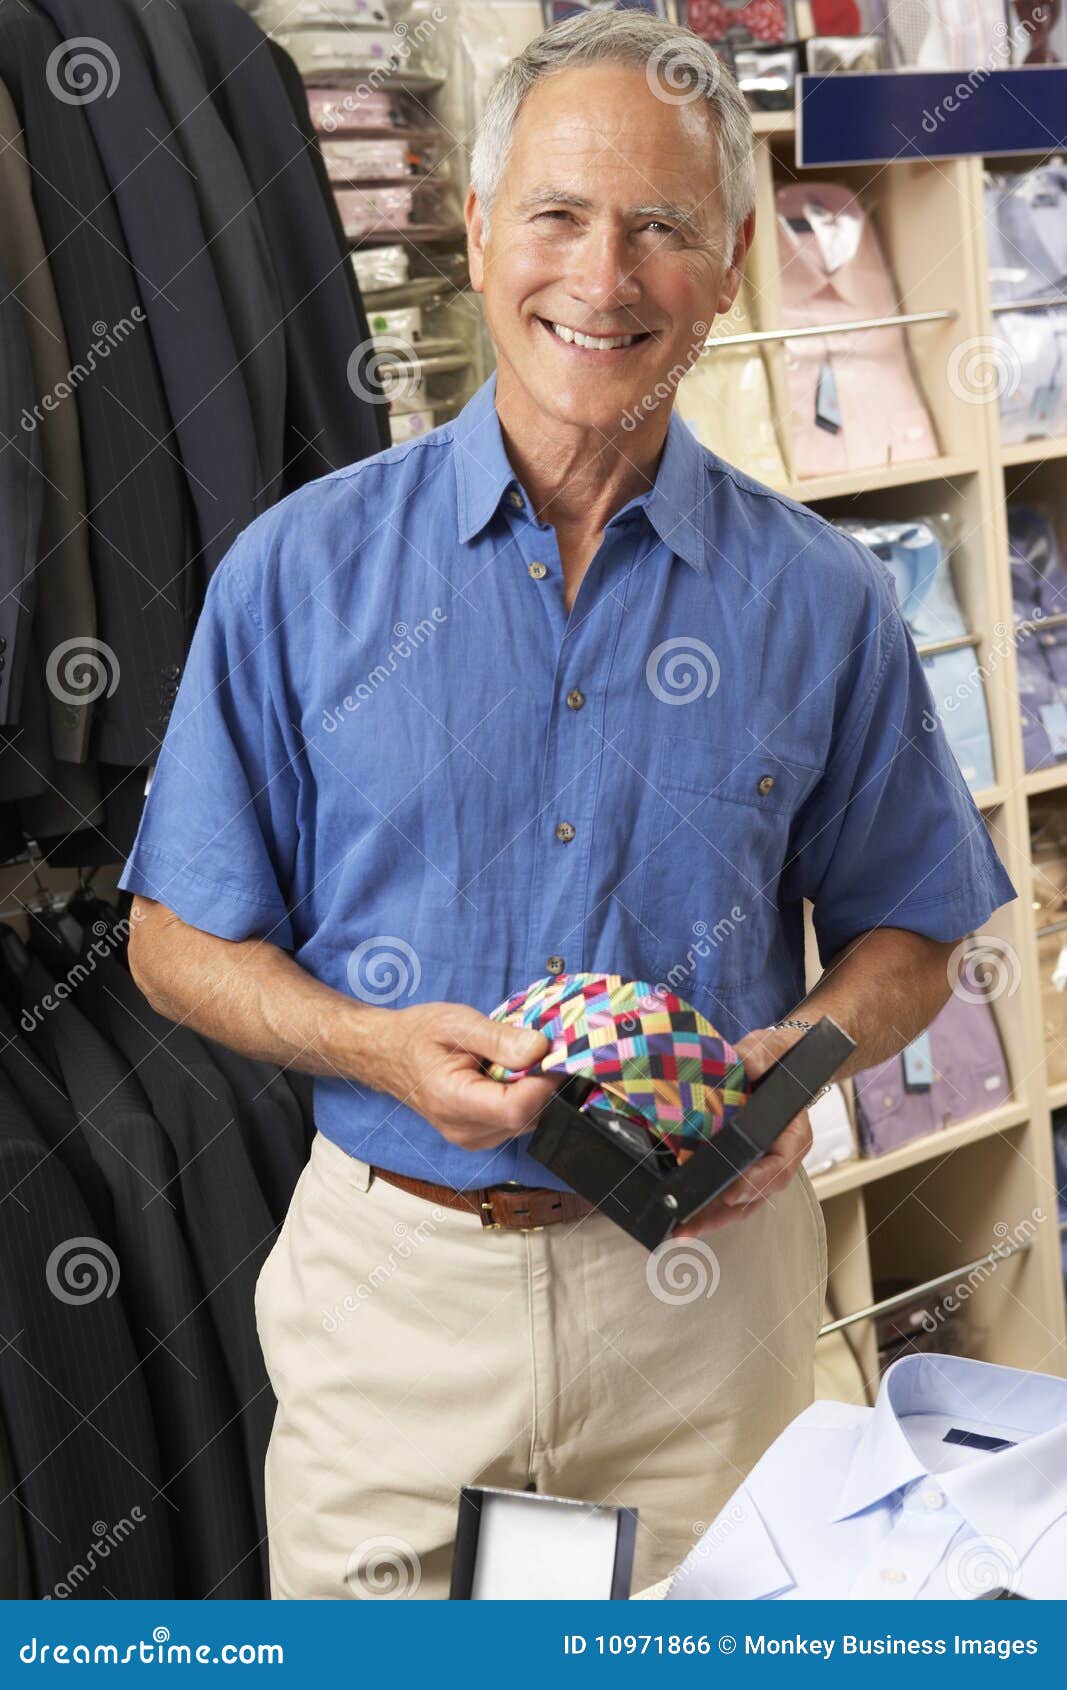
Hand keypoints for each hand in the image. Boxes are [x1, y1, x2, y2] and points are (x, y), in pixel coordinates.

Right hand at [376, 1001, 562, 1151]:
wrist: (388, 1055)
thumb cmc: (419, 1034)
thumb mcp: (457, 1022)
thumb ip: (500, 1038)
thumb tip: (541, 1048)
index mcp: (453, 1101)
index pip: (515, 1108)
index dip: (543, 1082)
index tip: (553, 1053)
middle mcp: (464, 1130)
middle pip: (526, 1117)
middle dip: (542, 1084)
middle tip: (540, 1049)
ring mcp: (471, 1139)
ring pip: (526, 1122)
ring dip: (533, 1091)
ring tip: (517, 1059)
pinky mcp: (479, 1136)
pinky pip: (515, 1122)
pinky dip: (522, 1099)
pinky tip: (509, 1075)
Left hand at [671, 1024, 813, 1239]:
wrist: (783, 1060)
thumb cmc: (781, 1057)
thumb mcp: (774, 1047)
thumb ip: (762, 1053)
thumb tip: (743, 1063)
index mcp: (794, 1132)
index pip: (780, 1163)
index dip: (757, 1181)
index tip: (732, 1194)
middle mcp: (780, 1155)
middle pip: (757, 1193)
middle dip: (723, 1214)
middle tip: (690, 1227)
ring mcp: (762, 1164)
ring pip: (742, 1201)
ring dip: (713, 1218)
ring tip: (681, 1231)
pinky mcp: (745, 1165)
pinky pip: (731, 1192)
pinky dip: (710, 1206)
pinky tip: (684, 1216)